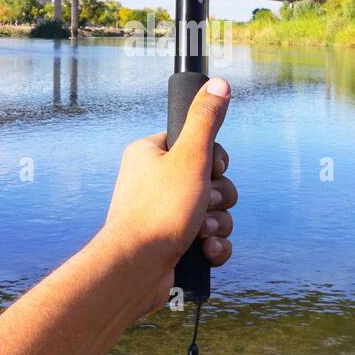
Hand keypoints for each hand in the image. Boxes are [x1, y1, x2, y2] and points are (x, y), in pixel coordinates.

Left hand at [99, 77, 236, 310]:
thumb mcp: (189, 156)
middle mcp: (154, 181)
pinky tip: (206, 251)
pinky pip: (209, 238)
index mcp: (151, 153)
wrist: (136, 270)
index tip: (210, 167)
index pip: (196, 142)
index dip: (213, 157)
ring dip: (218, 222)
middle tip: (204, 203)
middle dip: (218, 195)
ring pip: (213, 210)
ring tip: (201, 232)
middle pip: (211, 178)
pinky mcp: (172, 242)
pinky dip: (213, 245)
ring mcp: (163, 214)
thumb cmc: (157, 212)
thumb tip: (218, 84)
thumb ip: (206, 119)